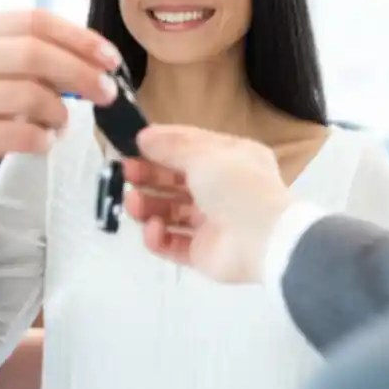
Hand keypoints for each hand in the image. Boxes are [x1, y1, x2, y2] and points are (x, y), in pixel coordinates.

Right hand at [0, 10, 120, 215]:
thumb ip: (29, 59)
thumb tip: (95, 60)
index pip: (33, 20)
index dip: (79, 37)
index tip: (110, 59)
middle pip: (34, 53)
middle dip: (81, 72)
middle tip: (107, 93)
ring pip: (31, 95)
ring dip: (61, 112)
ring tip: (58, 124)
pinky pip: (22, 134)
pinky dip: (44, 140)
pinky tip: (40, 142)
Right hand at [121, 126, 293, 283]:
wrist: (263, 239)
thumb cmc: (236, 186)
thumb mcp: (204, 154)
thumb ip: (172, 146)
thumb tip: (144, 136)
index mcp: (231, 159)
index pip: (191, 147)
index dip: (162, 145)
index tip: (134, 144)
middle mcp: (221, 189)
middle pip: (176, 180)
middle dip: (149, 175)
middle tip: (125, 173)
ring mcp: (212, 222)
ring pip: (171, 212)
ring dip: (149, 205)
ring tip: (133, 203)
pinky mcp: (202, 252)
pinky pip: (173, 242)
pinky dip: (158, 236)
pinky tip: (153, 228)